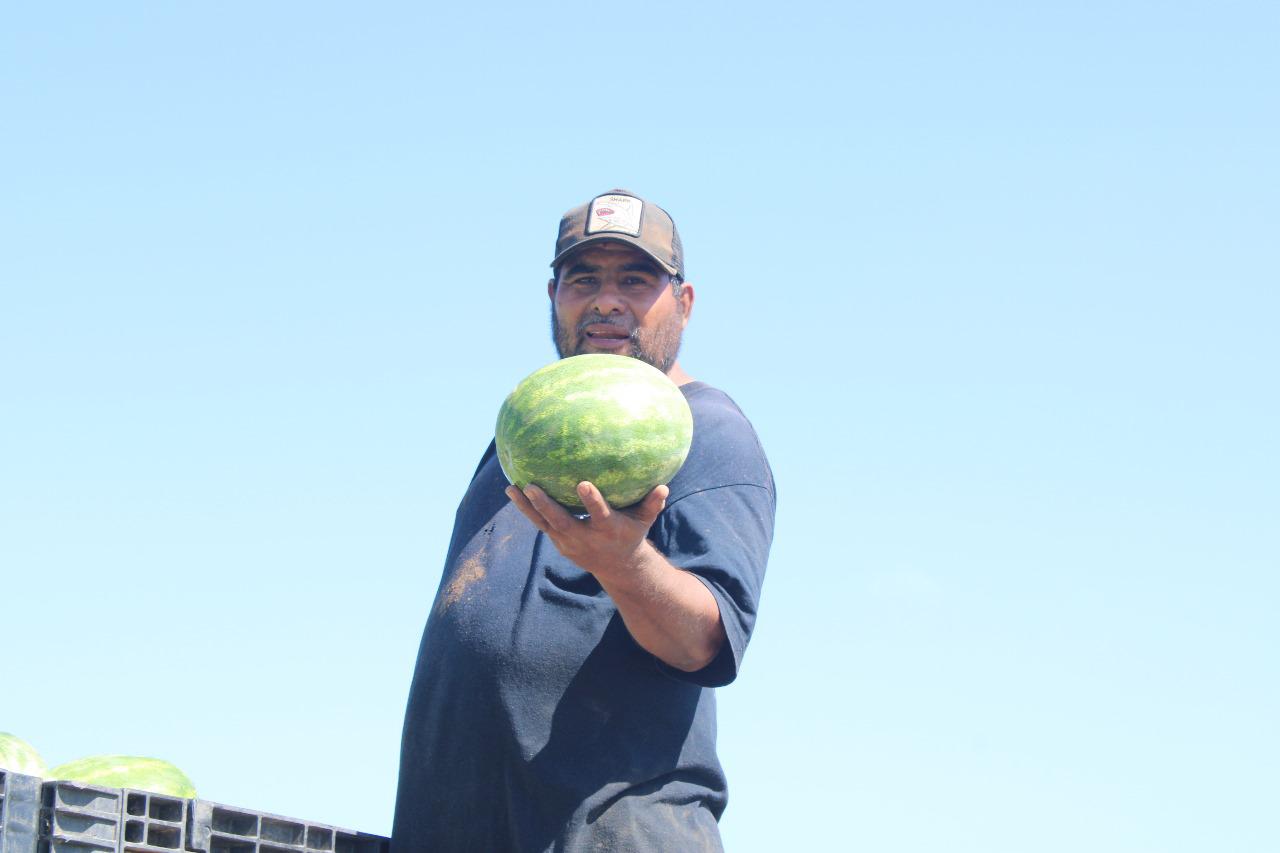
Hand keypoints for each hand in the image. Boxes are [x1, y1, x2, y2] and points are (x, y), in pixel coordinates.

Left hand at [505, 481, 668, 579]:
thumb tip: (664, 486)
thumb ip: (653, 504)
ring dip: (526, 507)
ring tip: (510, 487)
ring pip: (544, 524)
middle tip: (531, 486)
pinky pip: (540, 524)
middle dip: (546, 505)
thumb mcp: (645, 522)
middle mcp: (584, 537)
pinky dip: (527, 510)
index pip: (598, 514)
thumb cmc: (632, 534)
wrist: (617, 567)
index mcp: (606, 529)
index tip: (582, 483)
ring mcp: (568, 542)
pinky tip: (514, 490)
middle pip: (561, 522)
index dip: (591, 500)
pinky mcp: (559, 542)